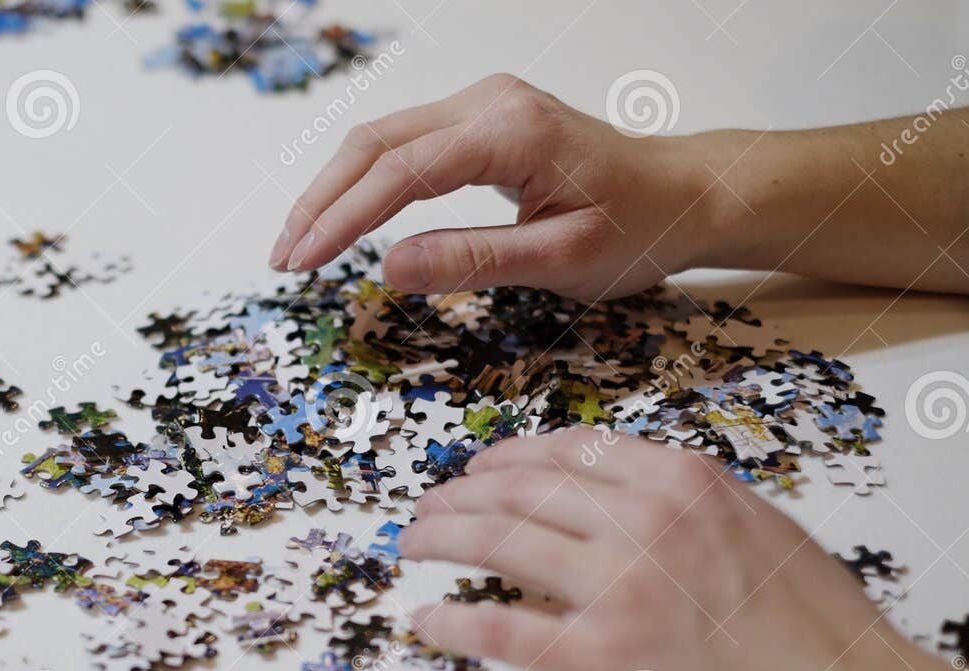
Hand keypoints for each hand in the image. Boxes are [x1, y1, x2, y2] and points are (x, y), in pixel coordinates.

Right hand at [269, 74, 713, 300]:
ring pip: (381, 141)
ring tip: (299, 247)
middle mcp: (489, 103)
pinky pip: (404, 147)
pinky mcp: (480, 121)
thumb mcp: (560, 259)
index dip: (341, 221)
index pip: (399, 174)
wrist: (684, 194)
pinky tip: (340, 222)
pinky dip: (363, 185)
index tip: (301, 266)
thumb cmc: (637, 228)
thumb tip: (387, 269)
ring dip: (333, 193)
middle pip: (374, 144)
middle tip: (284, 261)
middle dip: (321, 204)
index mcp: (510, 131)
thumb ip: (473, 260)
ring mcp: (482, 105)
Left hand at [404, 429, 968, 670]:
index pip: (569, 452)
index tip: (477, 470)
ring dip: (440, 539)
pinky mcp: (597, 659)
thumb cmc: (819, 629)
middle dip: (457, 495)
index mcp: (682, 482)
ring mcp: (615, 588)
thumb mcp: (763, 528)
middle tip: (425, 509)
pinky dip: (450, 623)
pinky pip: (498, 632)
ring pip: (497, 542)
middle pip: (518, 490)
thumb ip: (692, 502)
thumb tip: (634, 490)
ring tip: (411, 545)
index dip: (509, 459)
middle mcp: (640, 521)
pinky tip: (425, 622)